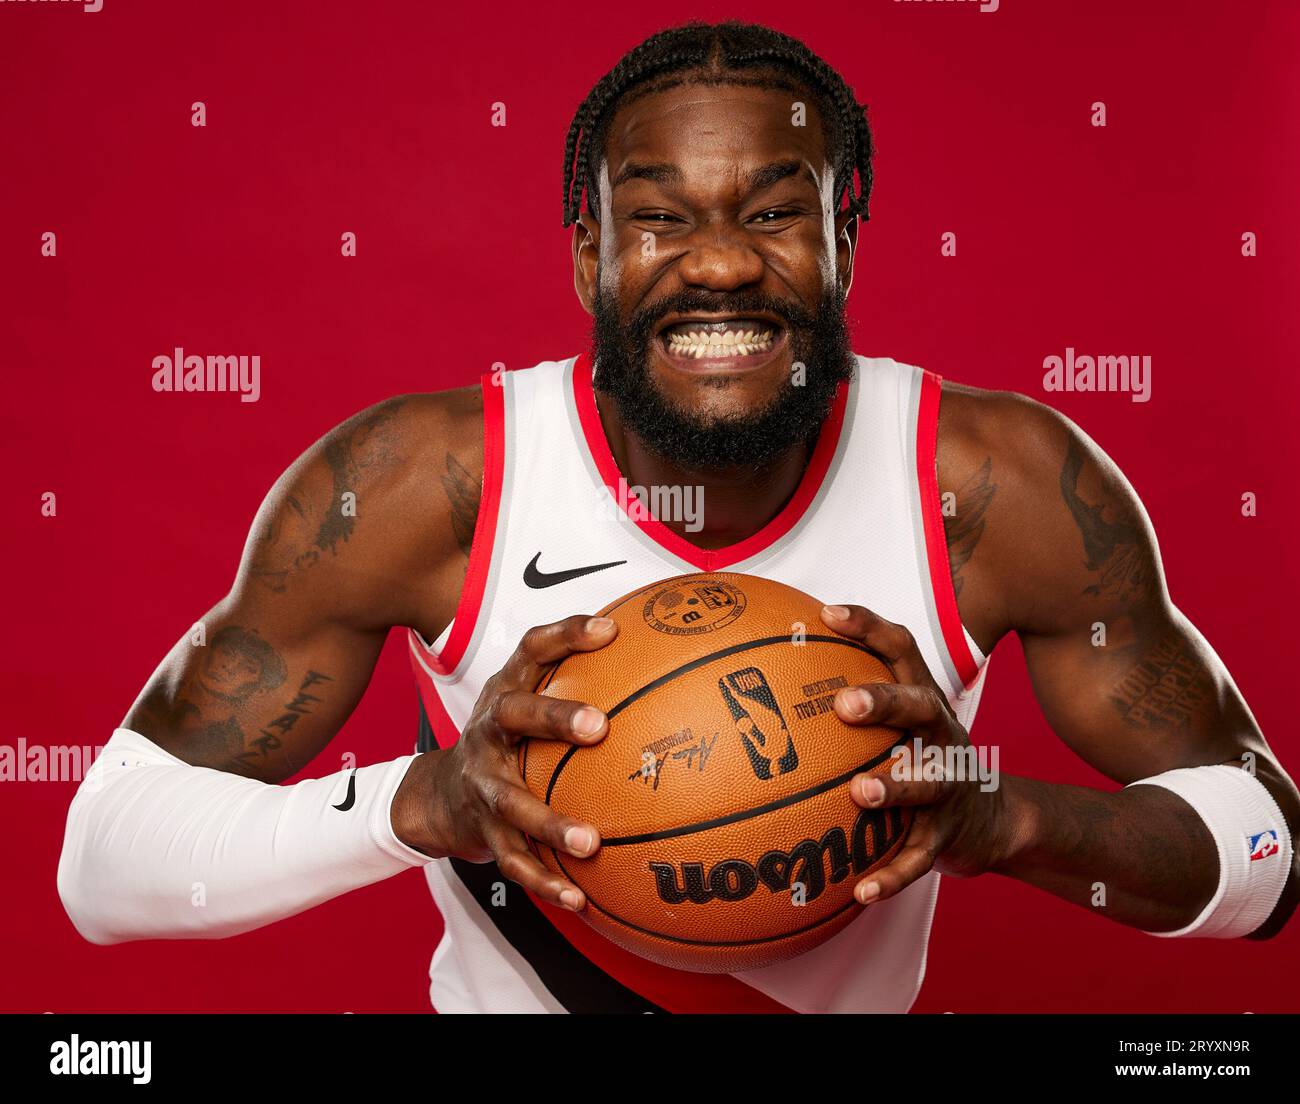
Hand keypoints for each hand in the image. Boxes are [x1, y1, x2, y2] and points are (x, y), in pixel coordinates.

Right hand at [392, 614, 617, 910]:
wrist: (439, 796)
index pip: (532, 650)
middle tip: (600, 726)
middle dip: (554, 718)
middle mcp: (488, 733)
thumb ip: (580, 677)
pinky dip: (546, 883)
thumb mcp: (528, 698)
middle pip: (514, 716)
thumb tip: (661, 654)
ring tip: (589, 841)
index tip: (609, 629)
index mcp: (505, 693)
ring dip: (548, 823)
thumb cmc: (508, 739)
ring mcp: (483, 784)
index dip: (566, 635)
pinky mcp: (483, 833)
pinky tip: (580, 900)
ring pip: (511, 802)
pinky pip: (515, 862)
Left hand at [821, 603, 1013, 904]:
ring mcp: (947, 786)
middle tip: (844, 704)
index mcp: (921, 701)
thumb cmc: (920, 760)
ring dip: (894, 788)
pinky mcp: (947, 835)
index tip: (827, 614)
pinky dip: (892, 876)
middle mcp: (938, 735)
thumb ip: (849, 696)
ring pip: (925, 784)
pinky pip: (917, 858)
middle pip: (919, 706)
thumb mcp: (898, 722)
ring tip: (861, 792)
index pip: (900, 650)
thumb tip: (764, 668)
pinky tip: (861, 892)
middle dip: (883, 701)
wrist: (994, 820)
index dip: (868, 627)